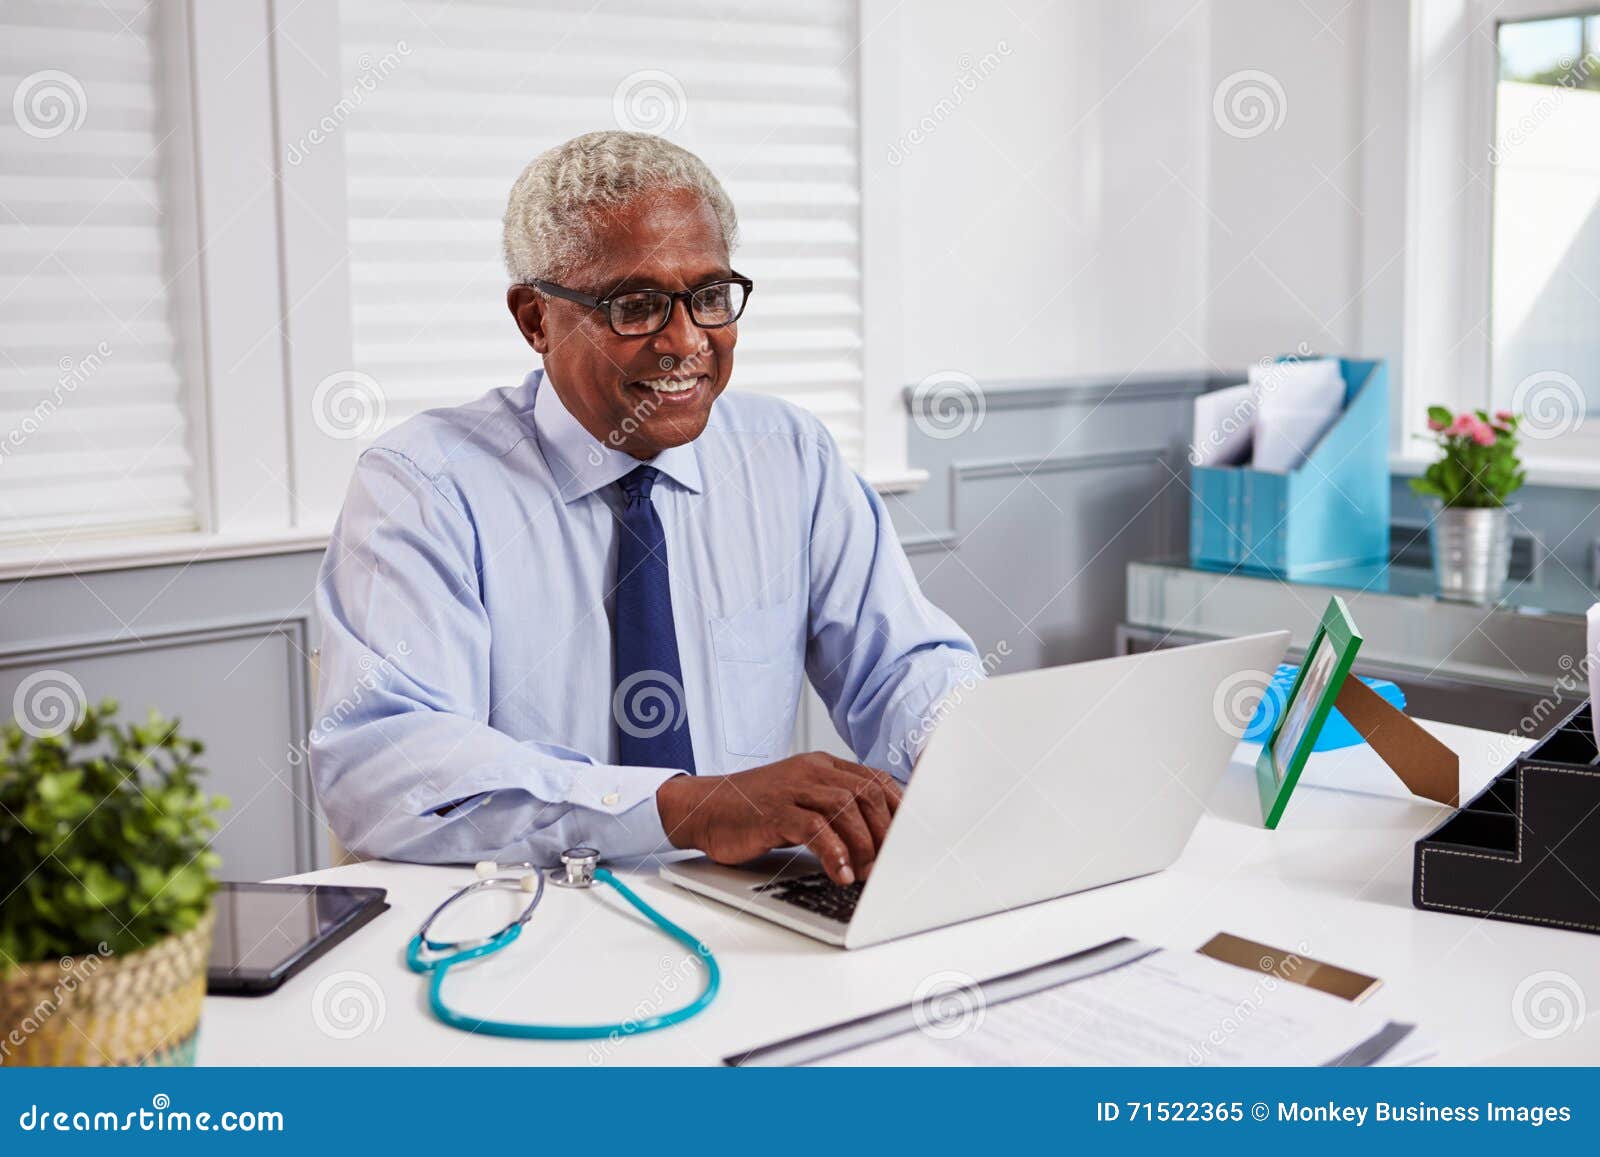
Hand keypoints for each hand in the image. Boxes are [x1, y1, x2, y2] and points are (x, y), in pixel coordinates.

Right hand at [655, 752, 902, 884]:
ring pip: (845, 807)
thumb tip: (875, 837)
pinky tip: (839, 873)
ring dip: (864, 844)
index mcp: (821, 765)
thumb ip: (832, 809)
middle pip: (866, 792)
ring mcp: (792, 788)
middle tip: (889, 864)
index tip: (911, 836)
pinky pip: (814, 828)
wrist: (704, 808)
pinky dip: (834, 852)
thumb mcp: (799, 801)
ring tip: (866, 874)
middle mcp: (811, 771)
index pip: (874, 778)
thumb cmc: (753, 811)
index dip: (899, 806)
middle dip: (885, 831)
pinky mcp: (774, 811)